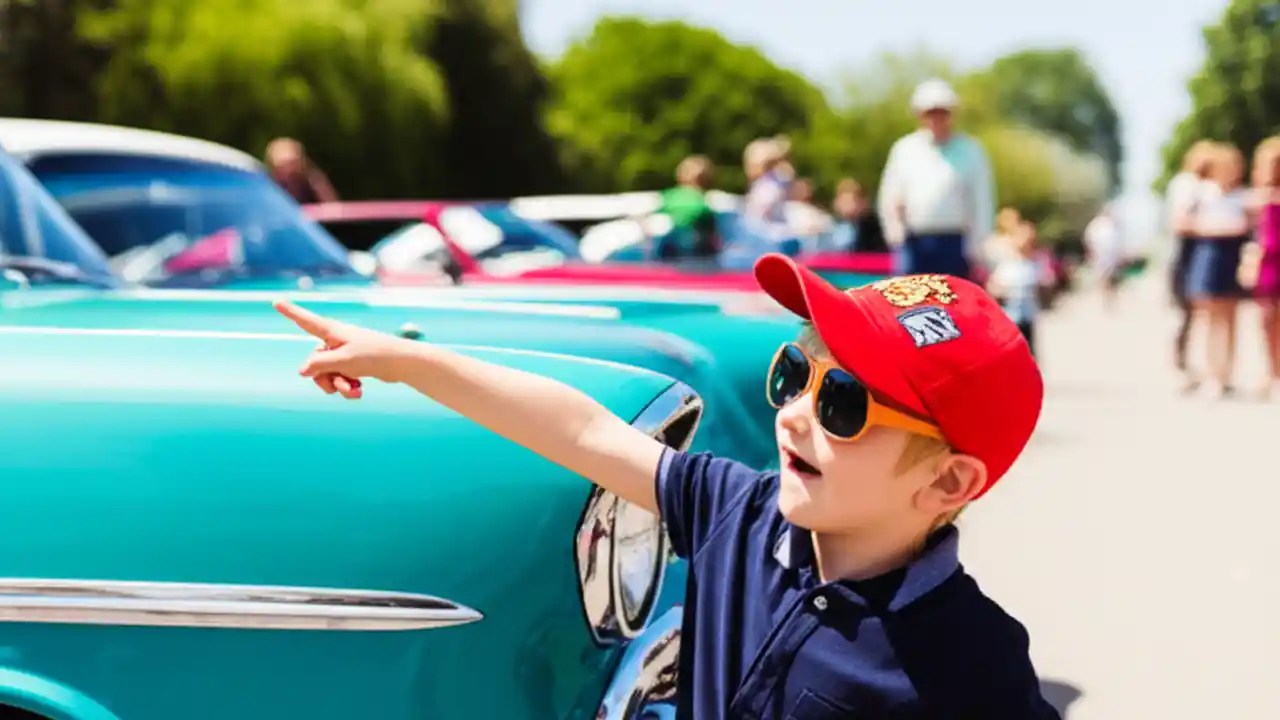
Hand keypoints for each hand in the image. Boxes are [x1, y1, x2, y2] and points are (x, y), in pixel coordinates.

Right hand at [274, 300, 418, 398]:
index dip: (291, 312)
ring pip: (328, 374)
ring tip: (354, 390)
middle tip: (337, 387)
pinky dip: (347, 387)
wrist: (402, 364)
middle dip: (324, 379)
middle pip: (315, 363)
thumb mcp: (343, 361)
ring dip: (338, 386)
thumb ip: (319, 365)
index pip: (306, 321)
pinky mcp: (354, 364)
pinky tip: (359, 391)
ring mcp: (345, 353)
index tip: (276, 302)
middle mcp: (336, 341)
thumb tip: (302, 371)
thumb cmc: (374, 355)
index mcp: (333, 332)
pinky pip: (341, 379)